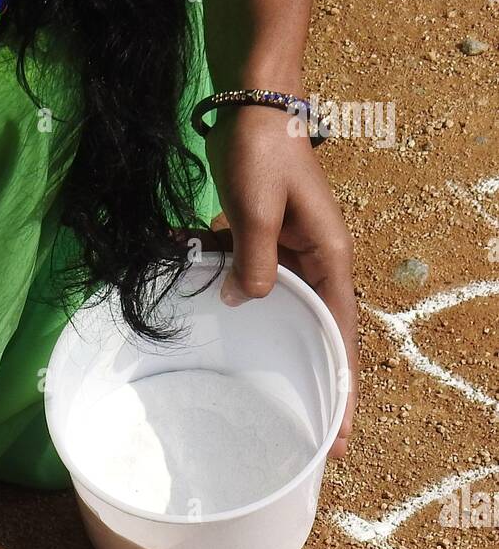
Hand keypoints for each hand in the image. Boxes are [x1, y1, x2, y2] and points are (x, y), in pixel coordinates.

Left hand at [204, 106, 357, 460]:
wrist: (250, 105)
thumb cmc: (263, 152)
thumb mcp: (259, 211)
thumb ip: (254, 262)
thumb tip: (245, 303)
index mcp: (328, 260)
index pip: (340, 339)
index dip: (342, 392)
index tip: (339, 439)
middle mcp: (314, 265)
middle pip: (316, 338)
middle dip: (313, 389)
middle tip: (307, 443)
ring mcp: (286, 257)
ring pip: (280, 316)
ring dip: (266, 351)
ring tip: (263, 406)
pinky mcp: (260, 247)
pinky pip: (249, 284)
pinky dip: (229, 298)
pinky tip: (206, 314)